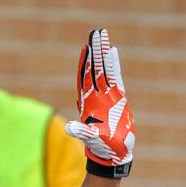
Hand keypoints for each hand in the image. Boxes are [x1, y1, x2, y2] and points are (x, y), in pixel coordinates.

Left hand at [65, 28, 134, 175]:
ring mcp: (106, 95)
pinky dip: (113, 64)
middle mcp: (96, 96)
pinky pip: (114, 77)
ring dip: (102, 53)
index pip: (87, 77)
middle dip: (95, 50)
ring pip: (103, 70)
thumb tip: (69, 128)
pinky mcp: (117, 97)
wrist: (113, 155)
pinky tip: (113, 51)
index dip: (86, 62)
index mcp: (89, 102)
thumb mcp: (90, 139)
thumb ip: (82, 132)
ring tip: (102, 35)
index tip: (86, 46)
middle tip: (95, 31)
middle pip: (94, 68)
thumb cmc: (102, 148)